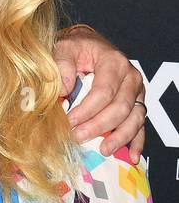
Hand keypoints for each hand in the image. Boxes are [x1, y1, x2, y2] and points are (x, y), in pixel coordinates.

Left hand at [53, 25, 145, 161]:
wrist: (88, 46)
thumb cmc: (75, 49)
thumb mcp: (64, 49)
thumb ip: (62, 65)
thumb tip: (64, 90)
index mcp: (114, 62)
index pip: (103, 92)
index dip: (87, 110)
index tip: (69, 121)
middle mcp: (130, 77)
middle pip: (120, 108)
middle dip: (99, 126)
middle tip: (78, 137)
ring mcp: (136, 92)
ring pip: (134, 118)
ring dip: (119, 137)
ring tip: (104, 150)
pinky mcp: (136, 104)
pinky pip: (140, 124)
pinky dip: (137, 141)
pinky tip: (132, 156)